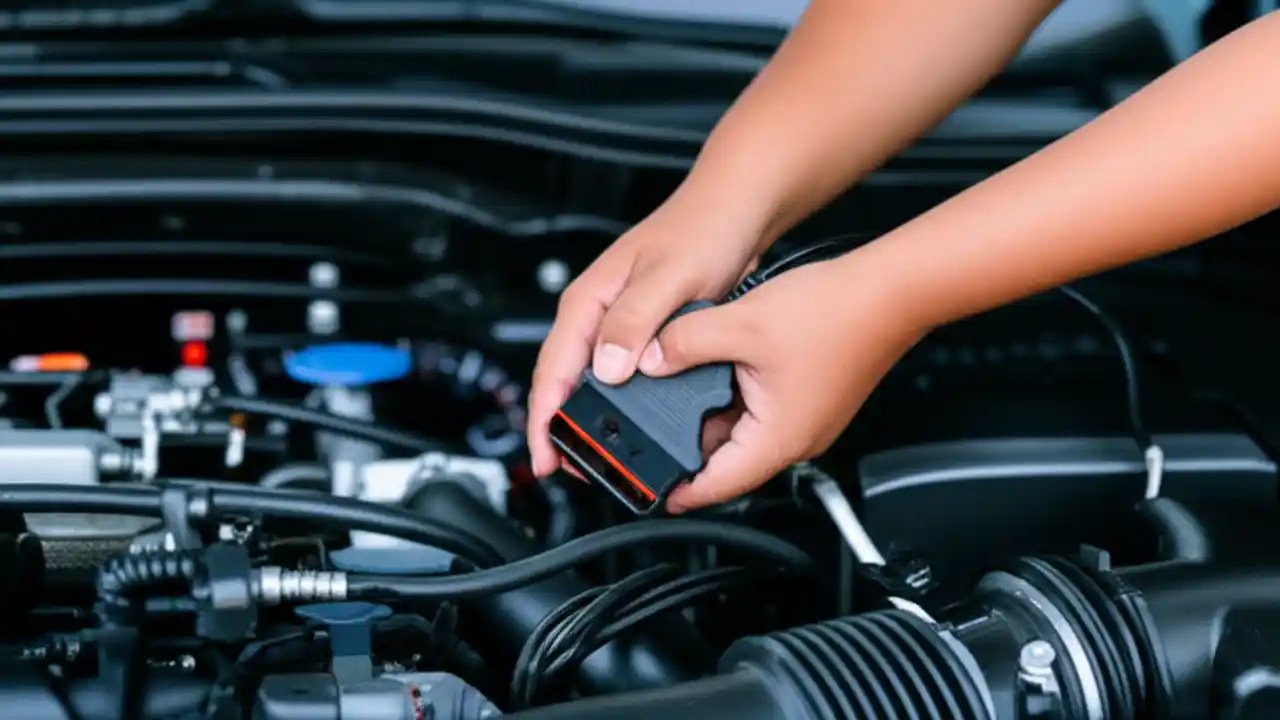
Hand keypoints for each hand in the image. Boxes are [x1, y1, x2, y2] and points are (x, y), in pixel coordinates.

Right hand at [527, 194, 766, 477]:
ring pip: (592, 383)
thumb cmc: (702, 229)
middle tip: (574, 470)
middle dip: (562, 430)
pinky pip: (622, 376)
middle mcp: (598, 313)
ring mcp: (619, 323)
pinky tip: (635, 423)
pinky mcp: (644, 331)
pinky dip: (622, 404)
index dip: (543, 419)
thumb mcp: (669, 278)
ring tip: (600, 458)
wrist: (736, 210)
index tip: (547, 457)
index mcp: (590, 300)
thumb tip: (606, 368)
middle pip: (564, 382)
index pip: (552, 370)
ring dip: (592, 420)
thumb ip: (634, 321)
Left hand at [641, 253, 925, 511]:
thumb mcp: (740, 324)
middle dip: (686, 439)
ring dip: (711, 411)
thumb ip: (683, 343)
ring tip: (682, 383)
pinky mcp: (809, 400)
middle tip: (650, 421)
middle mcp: (795, 439)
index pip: (716, 486)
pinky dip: (734, 393)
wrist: (889, 291)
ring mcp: (804, 421)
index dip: (677, 490)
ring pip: (740, 429)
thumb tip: (649, 358)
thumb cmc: (836, 313)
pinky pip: (759, 409)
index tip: (648, 490)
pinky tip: (721, 364)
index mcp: (777, 439)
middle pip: (725, 458)